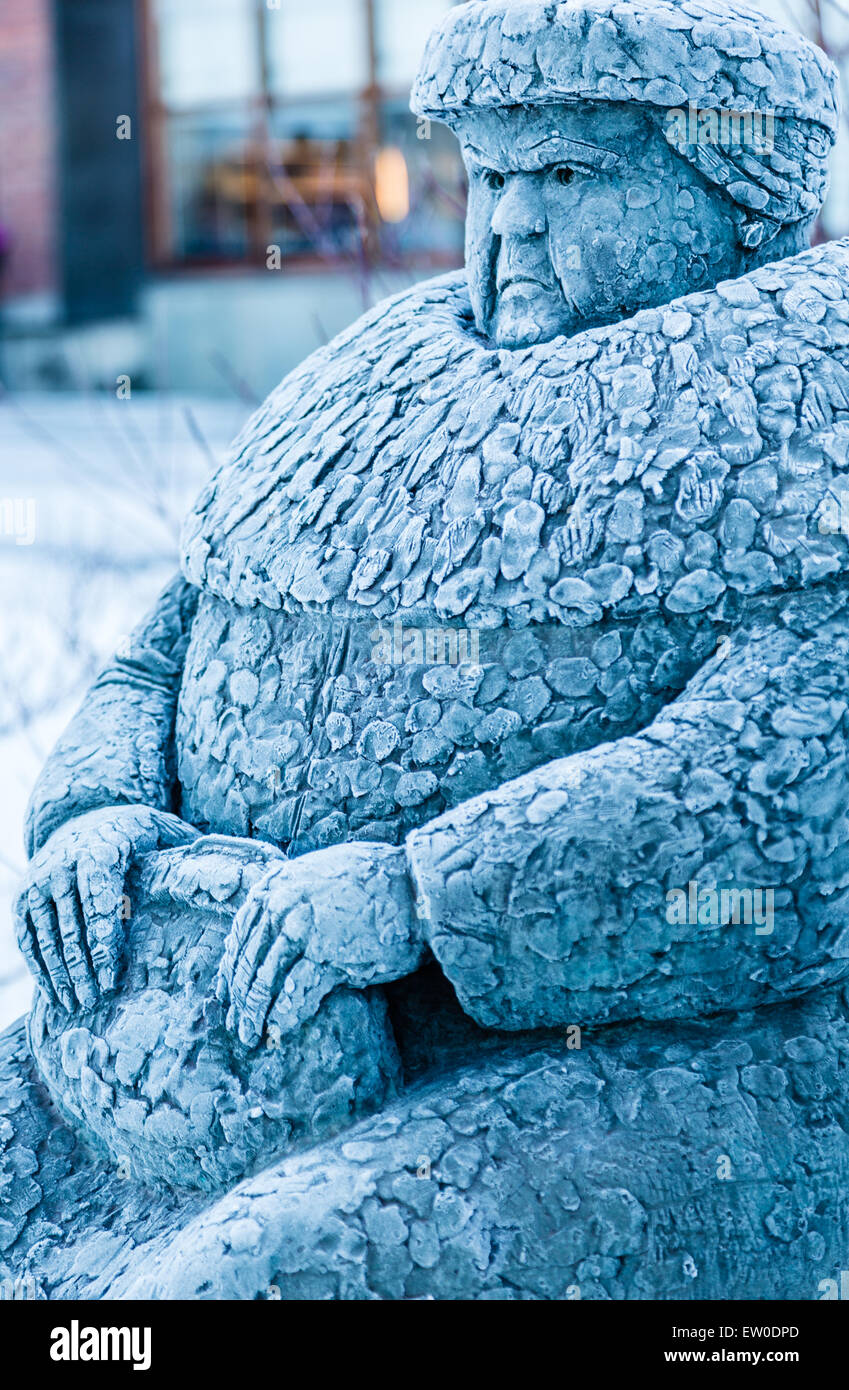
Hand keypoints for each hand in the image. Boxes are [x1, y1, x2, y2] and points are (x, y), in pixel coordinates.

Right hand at [14, 806, 197, 1010]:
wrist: (81, 820)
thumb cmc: (134, 835)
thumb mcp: (163, 831)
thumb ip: (189, 851)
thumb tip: (231, 875)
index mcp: (101, 849)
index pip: (99, 899)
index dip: (104, 940)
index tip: (111, 976)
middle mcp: (63, 862)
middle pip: (72, 924)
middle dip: (84, 967)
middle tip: (97, 1000)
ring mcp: (39, 880)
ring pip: (47, 934)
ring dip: (61, 973)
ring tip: (77, 1005)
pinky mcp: (23, 895)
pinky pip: (27, 935)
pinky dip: (40, 966)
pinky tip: (54, 993)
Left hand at [215, 842, 426, 1047]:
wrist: (416, 886)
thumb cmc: (376, 883)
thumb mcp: (321, 877)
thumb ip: (292, 897)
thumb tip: (274, 928)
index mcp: (276, 885)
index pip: (241, 933)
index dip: (231, 968)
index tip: (226, 994)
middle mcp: (281, 904)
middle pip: (248, 961)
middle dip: (239, 998)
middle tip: (235, 1025)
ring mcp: (301, 928)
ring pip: (265, 980)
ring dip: (255, 1014)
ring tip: (251, 1037)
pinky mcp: (326, 953)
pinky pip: (296, 992)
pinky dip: (285, 1016)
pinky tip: (279, 1032)